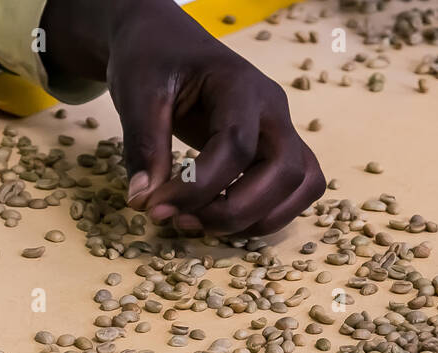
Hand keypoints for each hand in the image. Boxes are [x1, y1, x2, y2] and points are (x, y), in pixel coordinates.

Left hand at [42, 0, 323, 236]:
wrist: (165, 43)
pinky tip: (220, 218)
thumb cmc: (153, 60)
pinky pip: (295, 191)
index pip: (237, 146)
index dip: (198, 187)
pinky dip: (266, 216)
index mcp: (241, 85)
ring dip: (256, 220)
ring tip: (199, 225)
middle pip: (284, 171)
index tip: (155, 206)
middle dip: (234, 210)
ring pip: (301, 186)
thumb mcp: (137, 93)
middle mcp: (272, 109)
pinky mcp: (276, 150)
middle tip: (181, 222)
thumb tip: (143, 201)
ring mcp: (280, 130)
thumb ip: (143, 146)